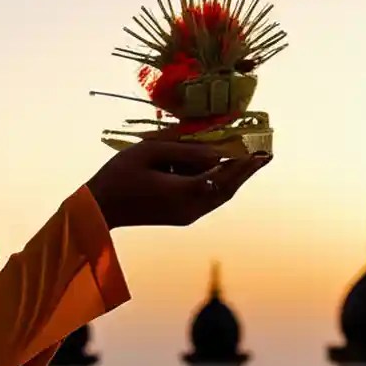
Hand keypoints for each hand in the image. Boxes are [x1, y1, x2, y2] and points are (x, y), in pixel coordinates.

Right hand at [85, 141, 271, 228]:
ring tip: (252, 159)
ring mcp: (187, 215)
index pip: (222, 176)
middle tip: (266, 154)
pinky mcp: (182, 216)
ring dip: (235, 177)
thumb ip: (184, 150)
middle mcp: (190, 208)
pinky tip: (223, 168)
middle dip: (246, 171)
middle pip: (227, 188)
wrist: (99, 209)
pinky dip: (219, 182)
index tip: (262, 151)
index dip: (244, 163)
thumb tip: (216, 152)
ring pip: (220, 195)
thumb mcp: (150, 152)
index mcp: (182, 192)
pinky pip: (208, 197)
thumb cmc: (119, 175)